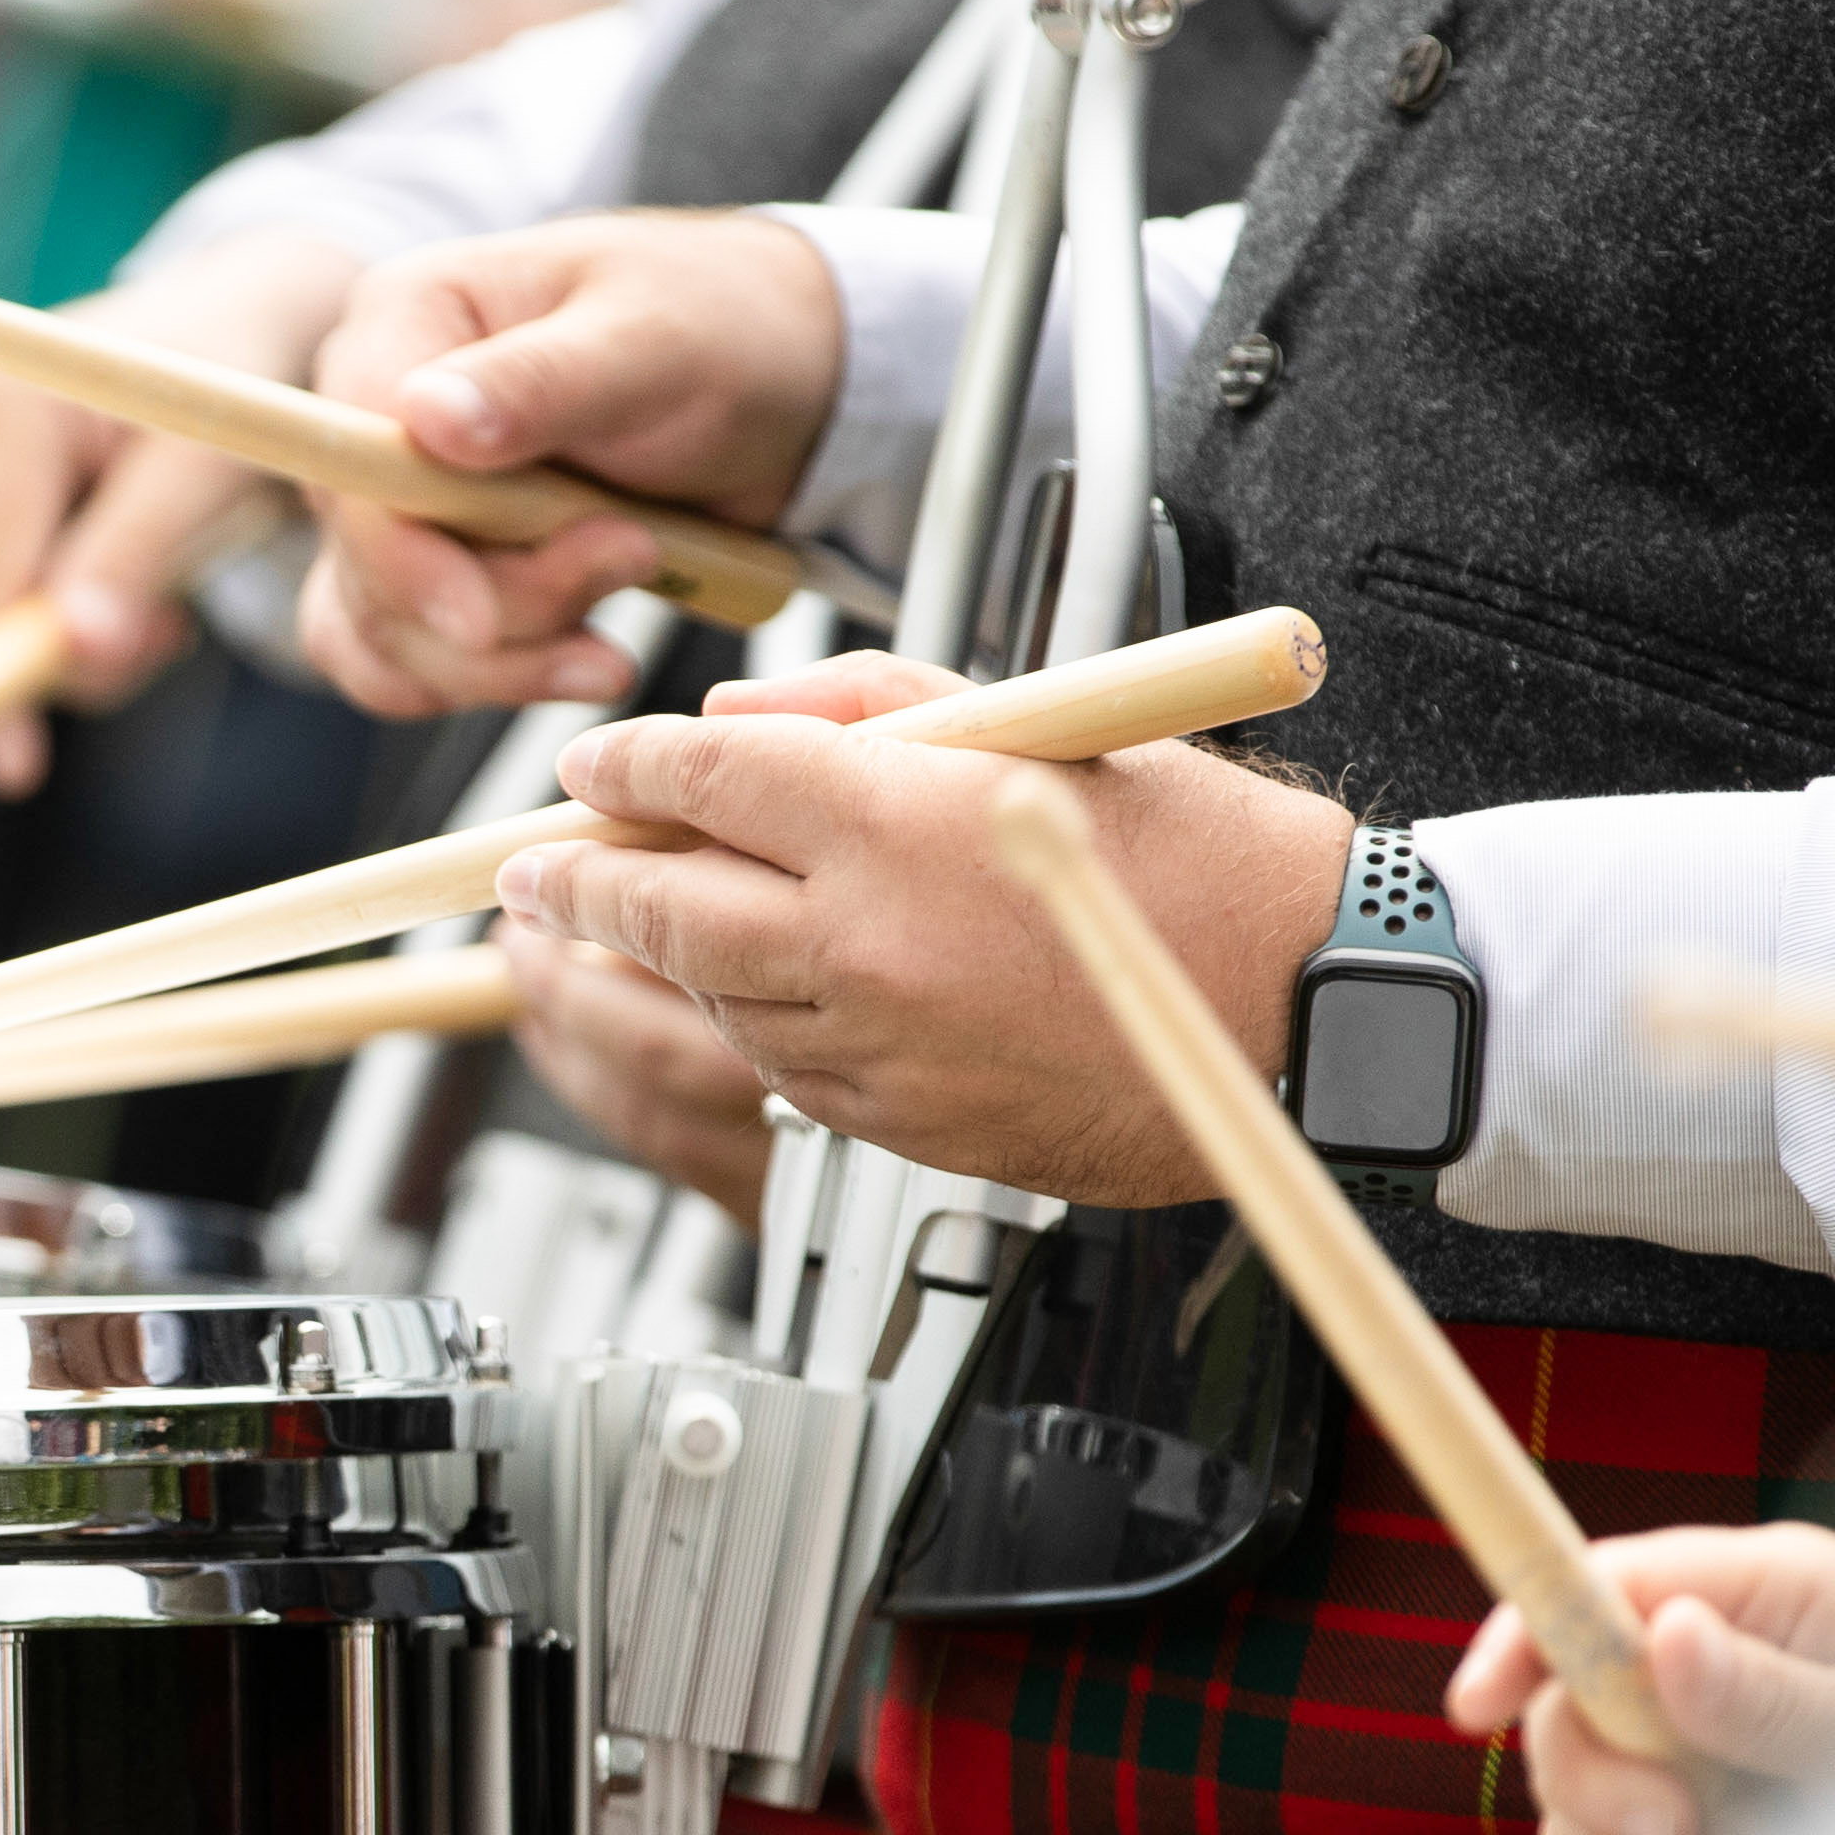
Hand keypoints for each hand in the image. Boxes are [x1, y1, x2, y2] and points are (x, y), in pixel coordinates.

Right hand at [0, 227, 345, 793]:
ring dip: (44, 636)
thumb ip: (135, 555)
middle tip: (165, 630)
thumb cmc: (226, 393)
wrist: (213, 329)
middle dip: (51, 650)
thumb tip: (78, 656)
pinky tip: (91, 571)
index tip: (16, 766)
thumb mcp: (207, 473)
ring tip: (146, 589)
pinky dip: (20, 614)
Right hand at [292, 209, 842, 716]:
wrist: (784, 383)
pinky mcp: (439, 569)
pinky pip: (411, 662)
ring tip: (623, 618)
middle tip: (631, 556)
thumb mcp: (653, 343)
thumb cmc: (723, 332)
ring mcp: (403, 501)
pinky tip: (585, 659)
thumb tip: (424, 418)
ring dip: (511, 655)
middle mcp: (379, 413)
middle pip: (371, 565)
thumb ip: (539, 380)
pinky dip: (499, 680)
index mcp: (405, 319)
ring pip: (387, 632)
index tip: (482, 619)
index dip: (403, 557)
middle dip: (503, 604)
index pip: (350, 466)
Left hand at [494, 648, 1350, 1202]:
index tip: (584, 768)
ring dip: (663, 962)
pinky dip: (751, 1026)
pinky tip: (753, 994)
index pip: (699, 783)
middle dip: (577, 885)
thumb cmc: (1201, 854)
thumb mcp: (1039, 724)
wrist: (1309, 1008)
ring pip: (714, 1001)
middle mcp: (868, 942)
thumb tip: (735, 721)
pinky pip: (785, 1073)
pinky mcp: (908, 1125)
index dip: (620, 770)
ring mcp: (881, 1046)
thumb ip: (868, 709)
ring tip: (624, 924)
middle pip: (663, 910)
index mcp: (897, 821)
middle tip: (525, 870)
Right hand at [1438, 1525, 1834, 1834]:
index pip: (1606, 1580)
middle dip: (1593, 1771)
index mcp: (1775, 1595)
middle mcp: (1721, 1655)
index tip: (1479, 1705)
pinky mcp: (1696, 1827)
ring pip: (1571, 1779)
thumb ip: (1777, 1697)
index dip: (1525, 1630)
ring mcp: (1701, 1744)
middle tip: (1673, 1832)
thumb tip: (1664, 1638)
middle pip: (1565, 1688)